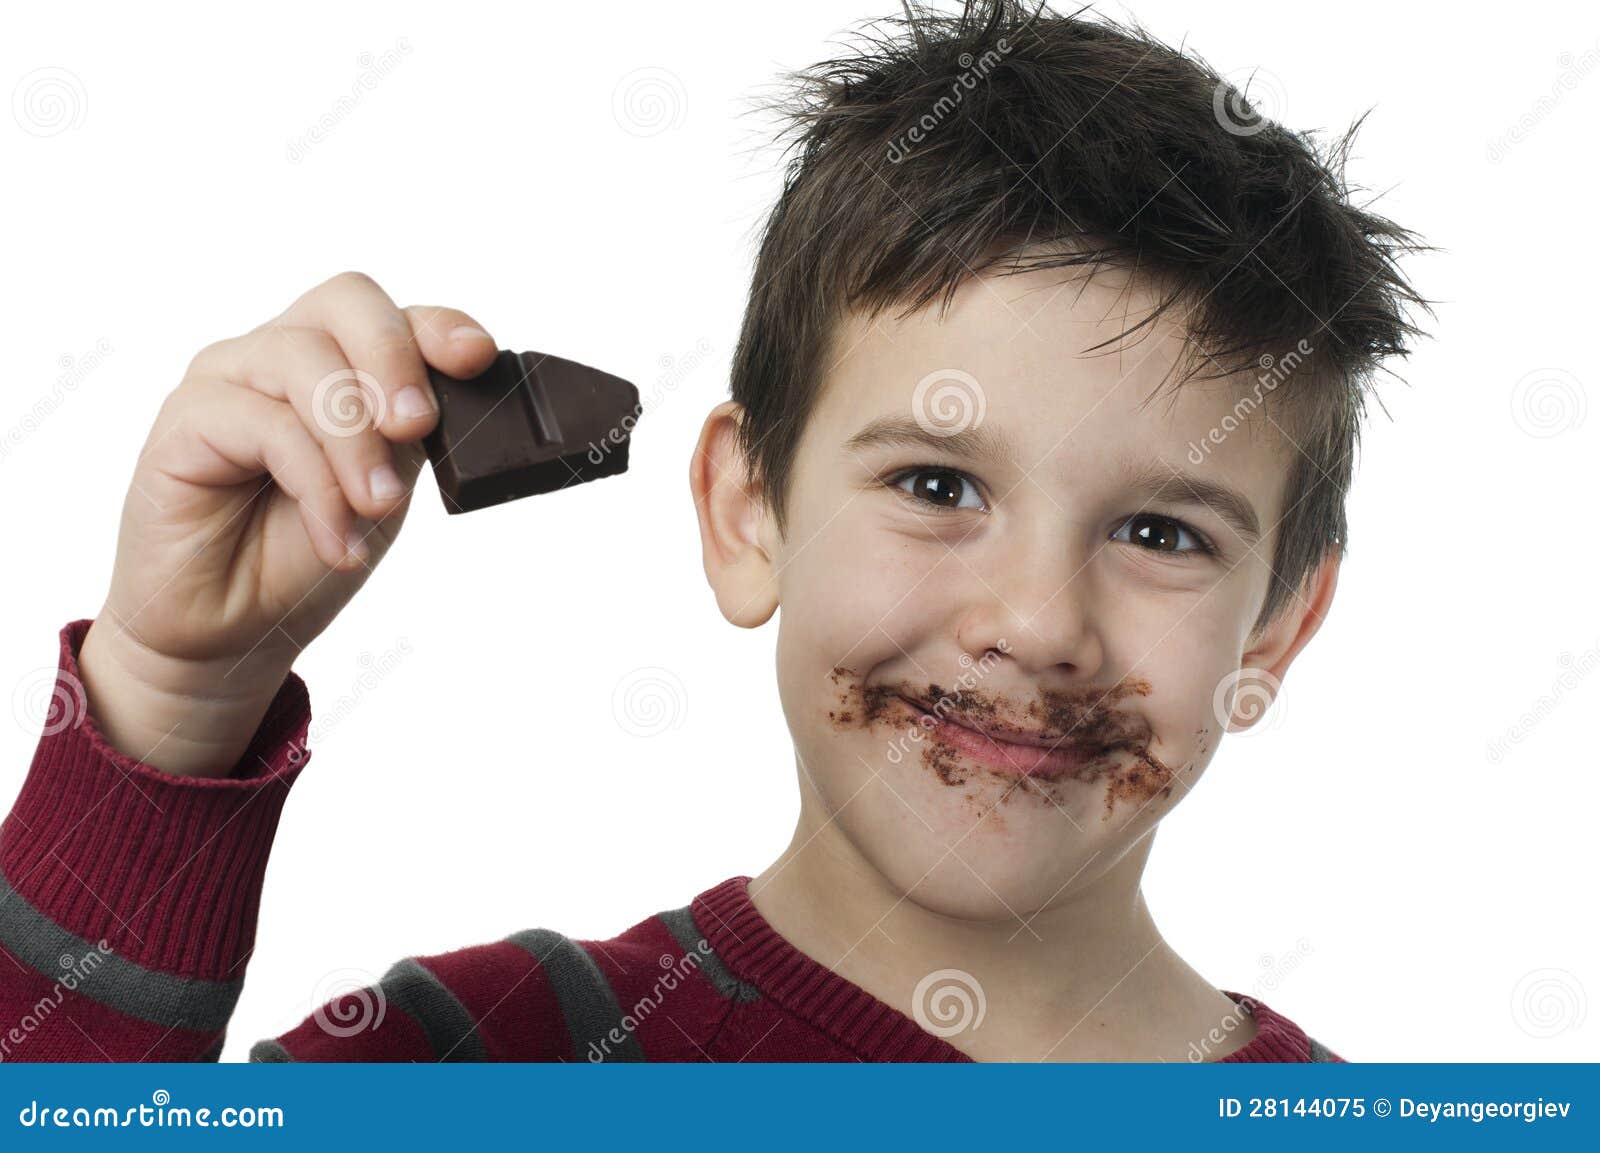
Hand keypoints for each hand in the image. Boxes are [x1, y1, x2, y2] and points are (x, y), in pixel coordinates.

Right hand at [77, 271, 497, 775]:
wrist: (233, 628)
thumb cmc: (304, 552)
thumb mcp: (384, 485)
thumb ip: (409, 432)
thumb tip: (457, 390)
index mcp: (337, 360)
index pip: (389, 312)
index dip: (438, 324)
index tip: (476, 358)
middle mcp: (279, 353)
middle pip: (346, 301)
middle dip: (394, 360)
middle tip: (417, 427)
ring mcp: (227, 377)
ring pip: (305, 363)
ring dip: (355, 442)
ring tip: (376, 507)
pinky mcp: (185, 418)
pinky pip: (264, 423)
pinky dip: (316, 484)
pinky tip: (336, 538)